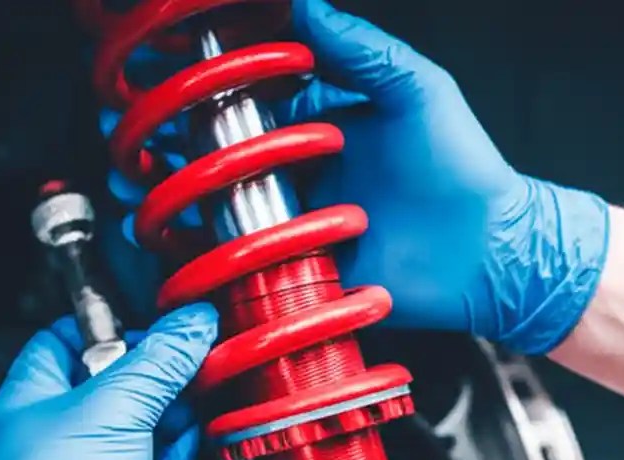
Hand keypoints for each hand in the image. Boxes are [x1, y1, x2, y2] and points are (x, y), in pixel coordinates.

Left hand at [0, 303, 218, 459]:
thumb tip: (190, 324)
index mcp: (31, 394)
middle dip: (159, 384)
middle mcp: (53, 428)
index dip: (115, 332)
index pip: (69, 337)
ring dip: (170, 423)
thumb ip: (158, 361)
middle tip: (180, 388)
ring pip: (141, 420)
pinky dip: (169, 458)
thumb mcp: (113, 410)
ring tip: (176, 437)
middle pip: (119, 379)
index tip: (155, 335)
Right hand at [100, 0, 608, 354]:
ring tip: (135, 177)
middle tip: (130, 129)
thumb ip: (359, 47)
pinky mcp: (300, 269)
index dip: (203, 87)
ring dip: (170, 191)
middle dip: (166, 140)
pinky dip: (202, 250)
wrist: (493, 254)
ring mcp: (295, 222)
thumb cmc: (465, 168)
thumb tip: (301, 2)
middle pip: (217, 153)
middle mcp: (300, 172)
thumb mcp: (416, 88)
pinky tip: (170, 234)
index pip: (248, 99)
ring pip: (217, 206)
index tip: (160, 67)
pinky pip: (243, 260)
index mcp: (321, 126)